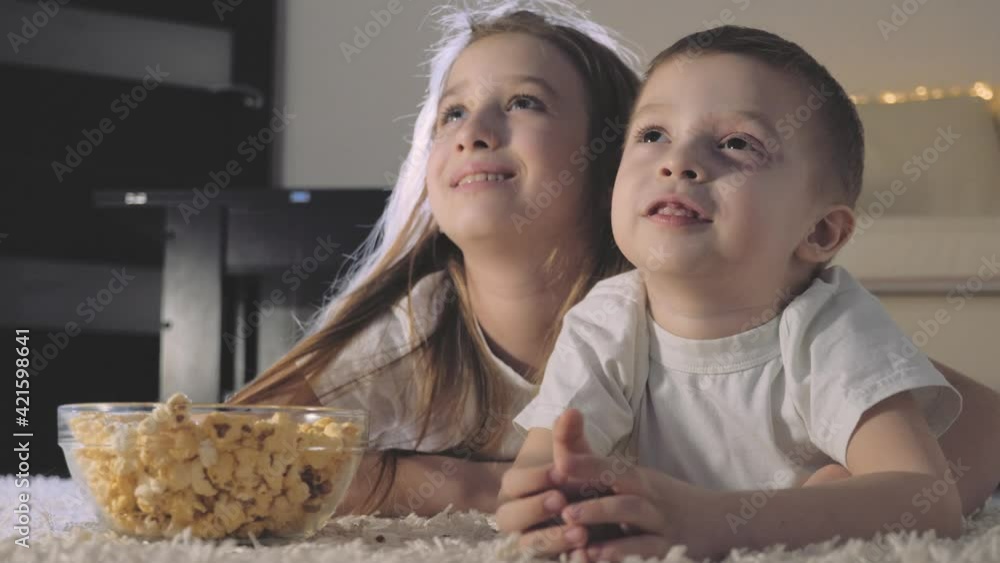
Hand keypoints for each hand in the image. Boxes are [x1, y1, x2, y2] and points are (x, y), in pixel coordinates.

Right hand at [497, 410, 629, 556]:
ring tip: (581, 532)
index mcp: (517, 489)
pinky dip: (565, 559)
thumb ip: (570, 436)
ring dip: (551, 539)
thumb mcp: (577, 458)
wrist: (595, 510)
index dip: (533, 478)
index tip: (559, 472)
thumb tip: (571, 412)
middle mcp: (515, 517)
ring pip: (526, 546)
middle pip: (508, 518)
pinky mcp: (542, 559)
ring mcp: (527, 541)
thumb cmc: (578, 481)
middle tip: (561, 501)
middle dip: (534, 509)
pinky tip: (586, 554)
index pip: (513, 482)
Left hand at [553, 409, 718, 561]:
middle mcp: (650, 494)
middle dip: (592, 490)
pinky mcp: (668, 548)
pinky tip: (597, 556)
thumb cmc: (661, 499)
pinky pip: (645, 550)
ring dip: (602, 518)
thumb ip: (594, 462)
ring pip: (633, 515)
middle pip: (623, 484)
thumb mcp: (633, 480)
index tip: (559, 462)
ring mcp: (660, 521)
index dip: (587, 463)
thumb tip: (564, 422)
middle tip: (560, 505)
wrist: (717, 520)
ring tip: (573, 528)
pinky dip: (621, 553)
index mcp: (638, 477)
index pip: (612, 464)